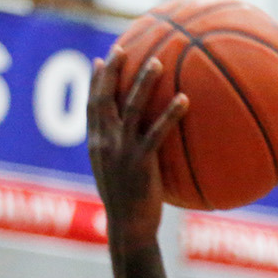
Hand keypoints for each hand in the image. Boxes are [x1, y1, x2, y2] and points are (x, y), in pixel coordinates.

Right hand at [87, 52, 189, 252]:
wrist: (129, 228)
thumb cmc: (127, 206)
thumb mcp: (116, 176)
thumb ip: (118, 154)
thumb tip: (133, 143)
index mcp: (96, 146)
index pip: (92, 107)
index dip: (95, 82)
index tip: (100, 61)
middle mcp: (104, 143)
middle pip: (104, 99)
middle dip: (112, 71)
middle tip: (121, 49)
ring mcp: (121, 151)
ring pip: (131, 108)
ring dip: (143, 82)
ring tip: (157, 61)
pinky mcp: (141, 161)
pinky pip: (157, 132)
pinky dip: (170, 114)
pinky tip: (185, 99)